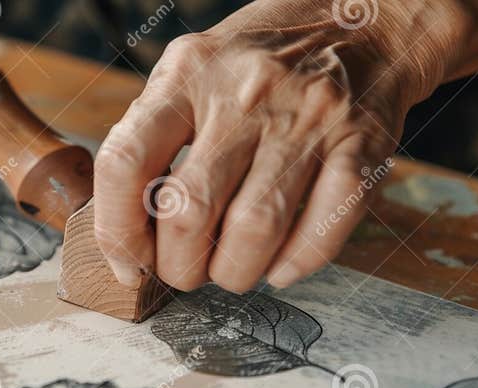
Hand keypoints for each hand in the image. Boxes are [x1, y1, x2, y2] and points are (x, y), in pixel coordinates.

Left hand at [93, 0, 466, 291]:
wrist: (360, 24)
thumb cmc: (257, 63)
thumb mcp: (190, 72)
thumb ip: (152, 139)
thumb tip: (125, 237)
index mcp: (187, 74)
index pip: (125, 162)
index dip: (116, 230)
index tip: (126, 261)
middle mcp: (245, 93)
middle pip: (189, 211)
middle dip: (179, 266)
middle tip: (185, 270)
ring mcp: (308, 118)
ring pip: (255, 229)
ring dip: (234, 272)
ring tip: (230, 270)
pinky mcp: (360, 144)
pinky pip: (324, 226)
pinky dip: (296, 263)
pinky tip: (280, 266)